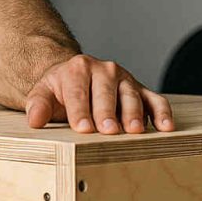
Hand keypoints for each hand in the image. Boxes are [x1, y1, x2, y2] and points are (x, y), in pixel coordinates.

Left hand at [23, 54, 175, 133]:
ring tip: (135, 131)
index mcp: (77, 69)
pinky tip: (166, 127)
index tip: (82, 128)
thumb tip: (34, 121)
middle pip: (106, 93)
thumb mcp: (43, 93)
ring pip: (130, 95)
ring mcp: (124, 79)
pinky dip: (162, 112)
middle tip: (109, 130)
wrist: (76, 77)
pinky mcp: (141, 90)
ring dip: (133, 113)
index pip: (78, 92)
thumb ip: (37, 105)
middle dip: (107, 112)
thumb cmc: (60, 90)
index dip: (80, 110)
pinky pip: (155, 99)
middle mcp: (103, 70)